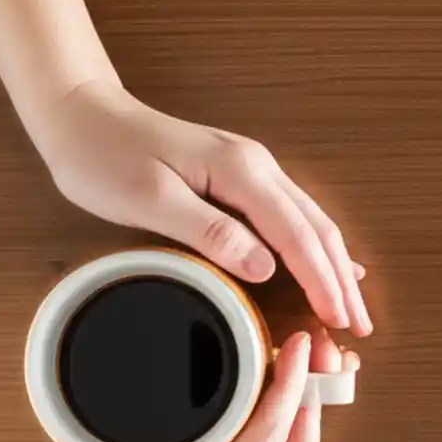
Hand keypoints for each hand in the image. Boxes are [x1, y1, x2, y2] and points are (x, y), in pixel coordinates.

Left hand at [33, 81, 371, 335]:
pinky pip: (291, 218)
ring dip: (336, 267)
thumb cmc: (104, 156)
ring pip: (311, 223)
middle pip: (317, 229)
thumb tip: (265, 266)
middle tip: (361, 326)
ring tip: (352, 308)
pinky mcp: (240, 179)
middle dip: (343, 280)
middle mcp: (257, 167)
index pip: (296, 235)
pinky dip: (316, 249)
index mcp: (240, 171)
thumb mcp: (149, 198)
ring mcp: (251, 171)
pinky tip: (330, 266)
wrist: (81, 115)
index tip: (339, 320)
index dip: (322, 282)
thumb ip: (210, 231)